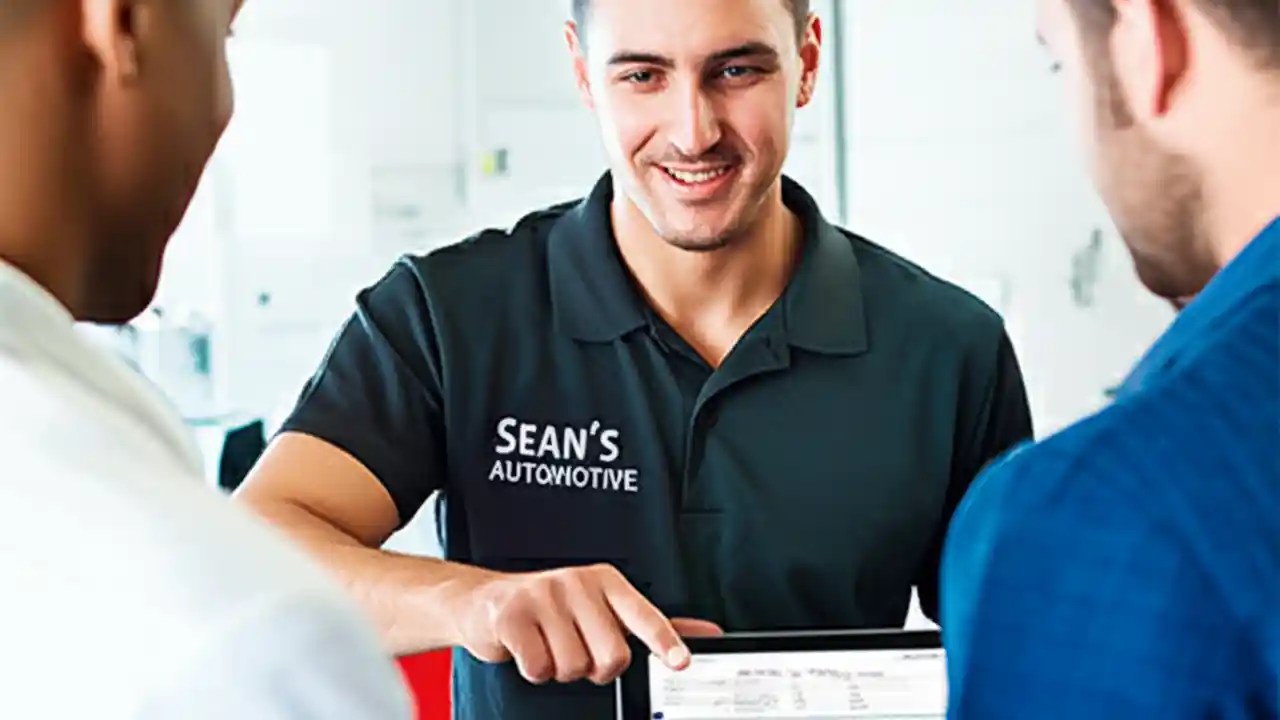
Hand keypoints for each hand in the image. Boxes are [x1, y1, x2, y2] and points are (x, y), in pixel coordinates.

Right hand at [452, 563, 721, 685]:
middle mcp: (577, 583)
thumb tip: (705, 633)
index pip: (643, 614)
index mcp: (605, 581)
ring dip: (560, 669)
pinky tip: (527, 648)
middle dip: (595, 668)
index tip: (681, 664)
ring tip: (548, 644)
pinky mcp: (513, 615)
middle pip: (611, 656)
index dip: (664, 641)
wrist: (483, 601)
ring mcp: (544, 596)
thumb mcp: (601, 608)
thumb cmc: (551, 609)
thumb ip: (650, 623)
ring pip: (573, 667)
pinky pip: (539, 668)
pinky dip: (534, 670)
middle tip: (578, 651)